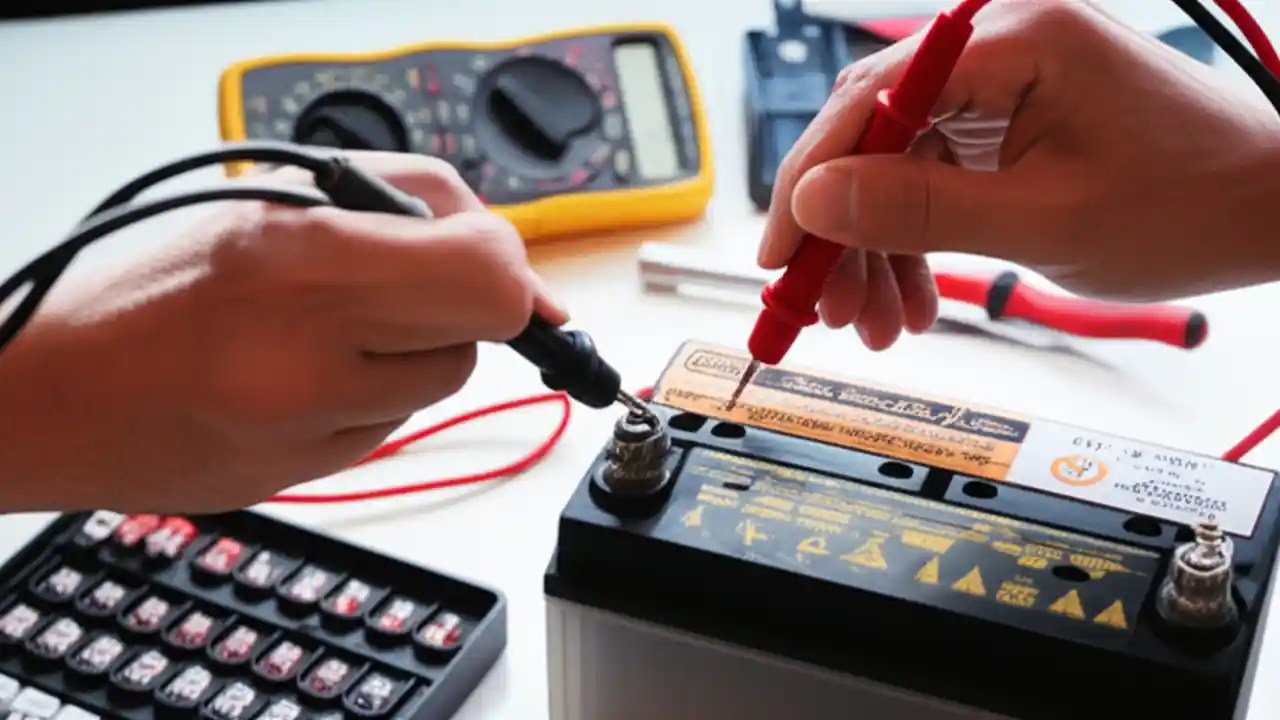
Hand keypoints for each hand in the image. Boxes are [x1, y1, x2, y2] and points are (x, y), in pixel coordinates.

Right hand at [0, 152, 563, 512]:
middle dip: (464, 304)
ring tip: (328, 331)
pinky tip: (302, 378)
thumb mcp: (279, 200)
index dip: (503, 265)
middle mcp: (307, 349)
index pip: (486, 276)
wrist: (51, 391)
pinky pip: (392, 427)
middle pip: (479, 336)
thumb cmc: (154, 281)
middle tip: (408, 286)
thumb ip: (415, 209)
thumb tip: (524, 273)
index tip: (484, 258)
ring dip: (412, 352)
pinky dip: (370, 397)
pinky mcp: (303, 477)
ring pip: (441, 383)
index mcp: (303, 255)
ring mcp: (305, 426)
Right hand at [760, 0, 1279, 349]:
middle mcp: (999, 47)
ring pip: (898, 165)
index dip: (809, 186)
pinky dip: (919, 239)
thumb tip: (814, 202)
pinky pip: (936, 176)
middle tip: (826, 308)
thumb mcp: (1041, 221)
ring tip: (878, 323)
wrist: (1273, 208)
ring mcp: (1005, 82)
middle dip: (845, 233)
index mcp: (1012, 44)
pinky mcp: (1012, 118)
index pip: (867, 105)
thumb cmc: (1188, 203)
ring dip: (879, 249)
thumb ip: (918, 210)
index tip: (779, 256)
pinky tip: (914, 296)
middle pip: (873, 137)